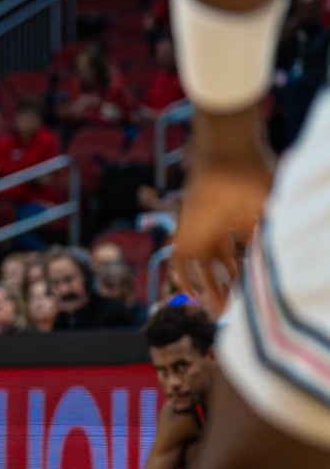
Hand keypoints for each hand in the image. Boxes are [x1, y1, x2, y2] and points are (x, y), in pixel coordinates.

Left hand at [173, 144, 272, 316]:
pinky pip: (179, 261)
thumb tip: (289, 255)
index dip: (252, 274)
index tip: (258, 293)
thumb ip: (277, 232)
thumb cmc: (255, 177)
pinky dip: (184, 279)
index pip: (246, 255)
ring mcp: (203, 232)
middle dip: (231, 287)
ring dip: (212, 289)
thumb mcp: (273, 208)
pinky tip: (193, 296)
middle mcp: (222, 230)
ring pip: (205, 269)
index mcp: (243, 221)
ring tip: (220, 311)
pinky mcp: (185, 233)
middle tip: (237, 309)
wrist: (228, 158)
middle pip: (225, 266)